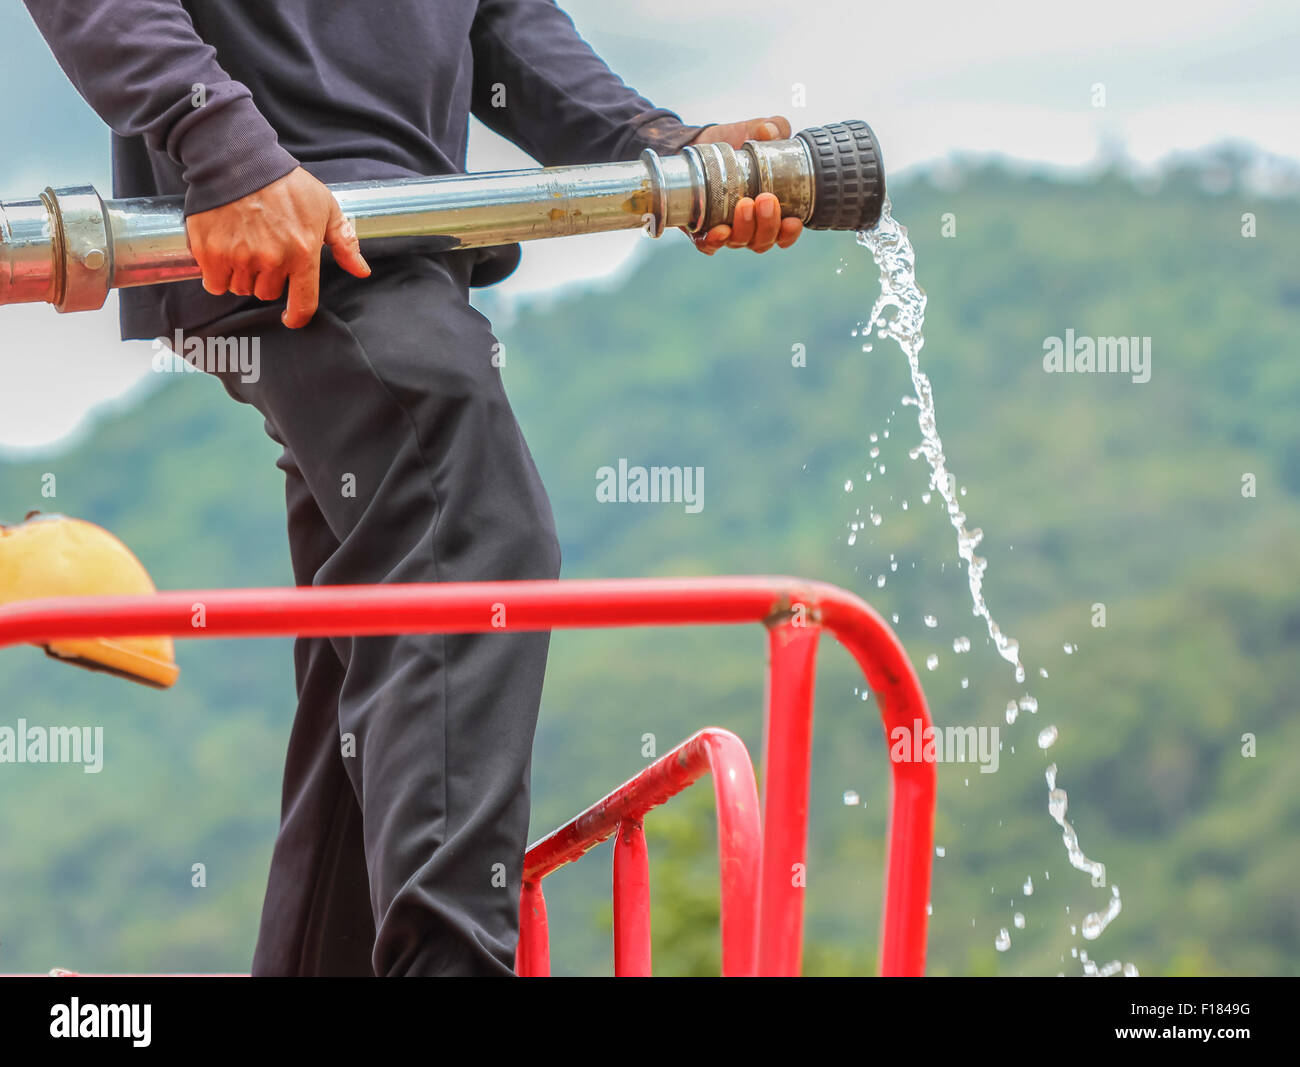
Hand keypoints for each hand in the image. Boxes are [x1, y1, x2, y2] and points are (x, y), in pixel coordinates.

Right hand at [185, 166, 370, 327]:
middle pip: (267, 293)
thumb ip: (344, 243)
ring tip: (242, 248)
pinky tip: (221, 255)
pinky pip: (214, 282)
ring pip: (240, 288)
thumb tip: (361, 271)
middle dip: (266, 279)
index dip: (297, 316)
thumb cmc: (284, 182)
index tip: (291, 318)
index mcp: (302, 253)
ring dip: (241, 276)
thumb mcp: (325, 207)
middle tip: (263, 253)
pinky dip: (216, 274)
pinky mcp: (211, 253)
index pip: (303, 302)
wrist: (237, 158)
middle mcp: (271, 260)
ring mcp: (239, 258)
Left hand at [687, 117, 803, 254]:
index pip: (784, 233)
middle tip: (765, 199)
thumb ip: (774, 126)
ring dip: (744, 228)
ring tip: (744, 204)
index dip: (789, 233)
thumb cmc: (737, 143)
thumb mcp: (757, 131)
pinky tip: (719, 231)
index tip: (792, 220)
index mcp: (770, 211)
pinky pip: (708, 245)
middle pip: (763, 241)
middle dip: (767, 224)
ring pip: (739, 242)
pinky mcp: (701, 230)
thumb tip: (770, 131)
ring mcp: (726, 231)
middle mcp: (749, 226)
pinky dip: (714, 241)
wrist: (700, 143)